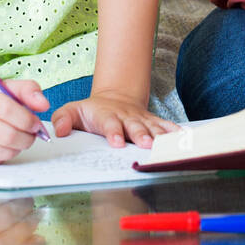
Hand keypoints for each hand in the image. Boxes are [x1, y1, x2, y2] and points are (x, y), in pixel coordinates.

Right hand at [0, 79, 48, 164]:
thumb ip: (26, 90)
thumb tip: (44, 105)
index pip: (7, 108)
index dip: (27, 118)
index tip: (35, 122)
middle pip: (6, 134)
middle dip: (27, 136)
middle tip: (32, 133)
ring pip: (2, 150)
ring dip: (18, 147)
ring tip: (20, 139)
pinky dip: (5, 154)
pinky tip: (4, 146)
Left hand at [49, 90, 177, 148]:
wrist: (113, 99)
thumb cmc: (90, 112)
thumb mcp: (71, 111)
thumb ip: (63, 120)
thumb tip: (60, 131)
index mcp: (106, 116)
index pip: (110, 125)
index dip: (114, 133)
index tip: (117, 142)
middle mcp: (126, 118)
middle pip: (135, 127)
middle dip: (141, 135)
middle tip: (146, 144)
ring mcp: (140, 119)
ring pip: (152, 127)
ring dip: (160, 136)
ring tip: (167, 145)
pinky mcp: (152, 122)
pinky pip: (165, 125)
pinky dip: (174, 131)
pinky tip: (183, 137)